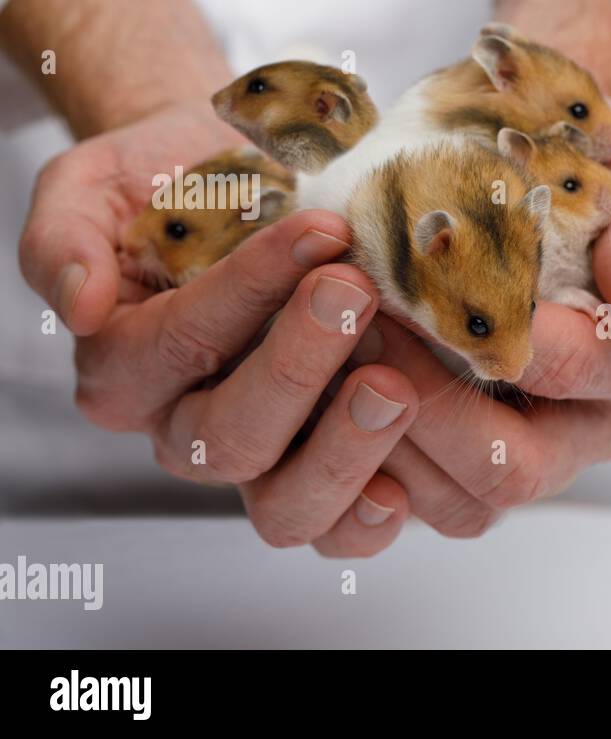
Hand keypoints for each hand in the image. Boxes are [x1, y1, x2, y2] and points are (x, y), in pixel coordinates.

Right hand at [19, 102, 418, 556]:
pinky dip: (365, 522)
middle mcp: (186, 429)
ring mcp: (261, 462)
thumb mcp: (97, 187)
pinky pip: (334, 534)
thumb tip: (80, 306)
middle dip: (297, 366)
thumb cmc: (179, 189)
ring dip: (341, 451)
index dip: (249, 288)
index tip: (320, 230)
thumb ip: (64, 239)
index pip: (180, 341)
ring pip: (282, 504)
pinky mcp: (321, 476)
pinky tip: (399, 491)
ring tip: (393, 389)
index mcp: (126, 369)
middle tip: (355, 293)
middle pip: (228, 437)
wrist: (254, 188)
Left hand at [366, 101, 610, 533]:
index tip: (506, 301)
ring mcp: (524, 459)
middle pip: (527, 466)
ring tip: (341, 350)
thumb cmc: (564, 163)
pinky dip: (365, 465)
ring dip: (387, 432)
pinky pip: (413, 509)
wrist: (498, 173)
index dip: (572, 347)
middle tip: (374, 327)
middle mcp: (589, 424)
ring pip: (464, 500)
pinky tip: (331, 394)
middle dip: (436, 405)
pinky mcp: (455, 479)